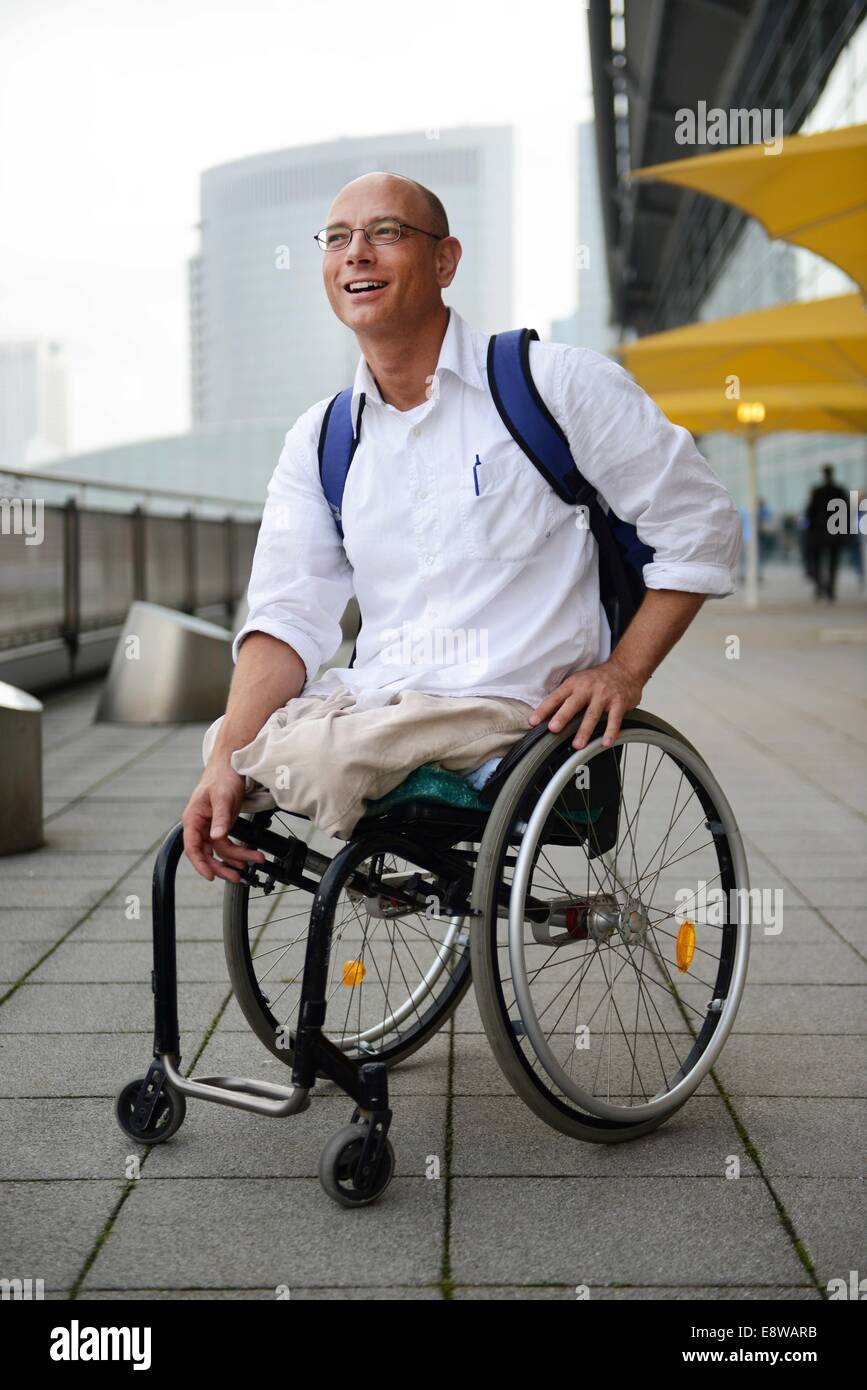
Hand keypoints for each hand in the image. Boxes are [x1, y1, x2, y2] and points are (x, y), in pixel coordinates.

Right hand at [182, 762, 265, 882]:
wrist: (232, 763)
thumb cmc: (222, 775)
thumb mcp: (223, 796)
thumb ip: (220, 818)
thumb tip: (216, 837)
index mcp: (193, 818)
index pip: (192, 846)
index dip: (200, 863)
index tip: (210, 875)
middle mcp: (199, 825)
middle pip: (206, 853)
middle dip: (221, 867)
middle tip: (236, 877)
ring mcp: (210, 826)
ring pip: (218, 851)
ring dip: (234, 860)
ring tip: (250, 864)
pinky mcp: (221, 825)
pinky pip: (226, 844)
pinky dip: (237, 852)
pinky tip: (247, 857)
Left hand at [527, 657, 644, 749]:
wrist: (625, 669)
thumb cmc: (598, 679)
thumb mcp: (578, 681)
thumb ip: (565, 697)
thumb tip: (546, 715)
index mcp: (574, 684)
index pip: (556, 697)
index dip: (544, 709)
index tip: (533, 721)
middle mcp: (587, 688)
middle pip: (573, 704)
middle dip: (562, 717)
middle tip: (553, 729)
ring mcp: (604, 695)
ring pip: (592, 714)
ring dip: (584, 730)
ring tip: (577, 745)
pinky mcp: (619, 702)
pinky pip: (614, 719)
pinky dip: (611, 731)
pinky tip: (605, 742)